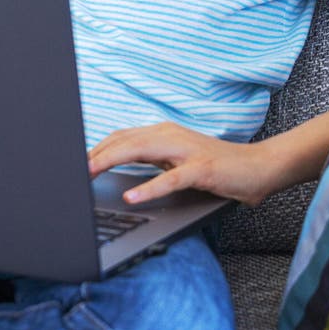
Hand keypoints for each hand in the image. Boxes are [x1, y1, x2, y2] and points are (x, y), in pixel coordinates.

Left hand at [87, 122, 269, 206]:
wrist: (258, 167)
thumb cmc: (217, 168)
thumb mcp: (178, 162)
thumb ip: (153, 162)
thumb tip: (120, 170)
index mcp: (164, 133)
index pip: (122, 137)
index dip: (96, 147)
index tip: (73, 161)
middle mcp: (172, 135)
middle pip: (125, 140)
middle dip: (95, 153)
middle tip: (71, 168)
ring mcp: (187, 150)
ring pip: (141, 151)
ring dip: (111, 161)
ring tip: (88, 173)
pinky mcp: (202, 168)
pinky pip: (171, 178)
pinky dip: (149, 187)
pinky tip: (131, 196)